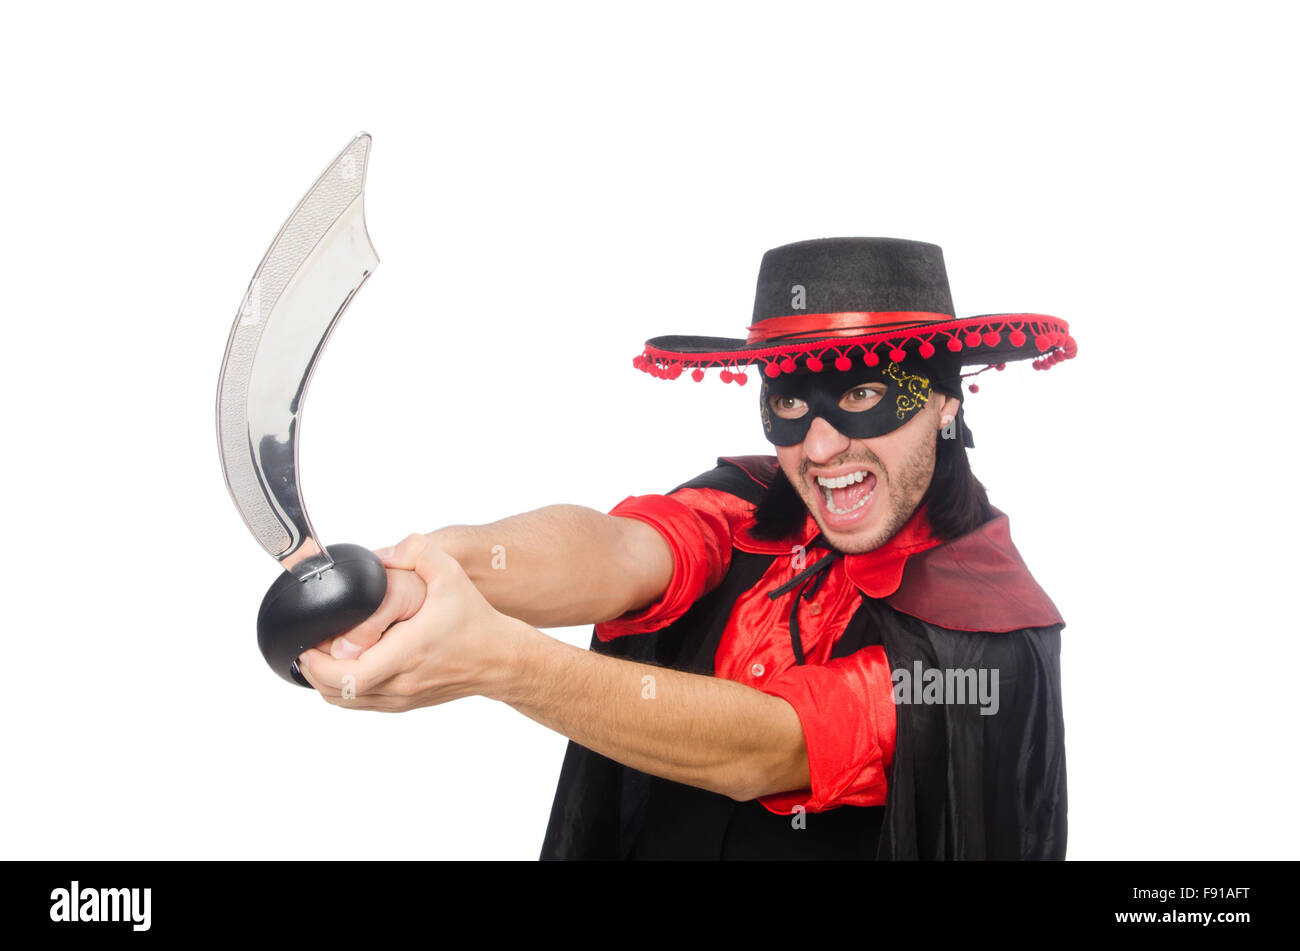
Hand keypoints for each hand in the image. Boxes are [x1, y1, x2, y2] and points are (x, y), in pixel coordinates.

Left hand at [296, 533, 523, 711]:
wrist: (501, 659)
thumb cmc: (475, 620)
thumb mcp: (450, 574)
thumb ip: (417, 550)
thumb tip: (383, 554)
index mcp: (407, 653)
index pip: (345, 677)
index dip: (315, 664)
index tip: (307, 642)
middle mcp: (401, 683)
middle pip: (336, 693)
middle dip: (313, 671)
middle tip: (309, 645)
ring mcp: (403, 698)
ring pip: (347, 703)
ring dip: (328, 682)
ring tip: (323, 654)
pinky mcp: (406, 704)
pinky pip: (362, 704)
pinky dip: (346, 688)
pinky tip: (347, 665)